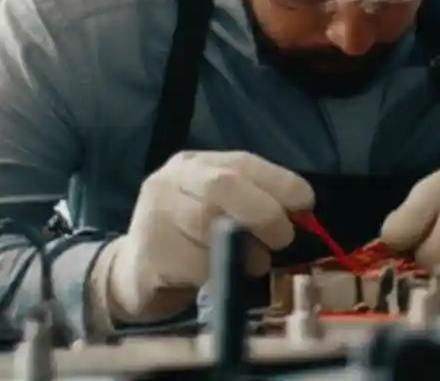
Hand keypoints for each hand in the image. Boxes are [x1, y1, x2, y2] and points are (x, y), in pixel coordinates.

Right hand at [99, 151, 313, 324]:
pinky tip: (218, 277)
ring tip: (255, 263)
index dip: (279, 181)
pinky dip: (218, 273)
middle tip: (283, 238)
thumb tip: (302, 211)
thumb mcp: (220, 212)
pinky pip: (195, 263)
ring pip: (208, 224)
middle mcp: (170, 181)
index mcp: (194, 165)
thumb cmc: (191, 240)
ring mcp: (154, 214)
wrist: (133, 273)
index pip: (241, 162)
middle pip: (223, 185)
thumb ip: (254, 204)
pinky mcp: (148, 253)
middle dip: (264, 211)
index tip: (306, 203)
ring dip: (243, 249)